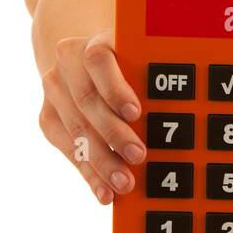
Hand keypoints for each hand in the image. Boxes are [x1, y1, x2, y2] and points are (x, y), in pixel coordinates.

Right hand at [39, 29, 146, 205]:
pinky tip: (104, 192)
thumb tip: (184, 104)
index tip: (136, 112)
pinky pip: (67, 148)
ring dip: (101, 161)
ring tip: (124, 183)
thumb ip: (155, 73)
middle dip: (114, 134)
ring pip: (76, 128)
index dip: (116, 87)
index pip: (99, 59)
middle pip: (88, 100)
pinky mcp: (48, 117)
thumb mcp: (142, 59)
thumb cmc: (130, 65)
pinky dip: (88, 173)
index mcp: (95, 41)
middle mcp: (69, 62)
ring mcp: (54, 89)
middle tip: (140, 156)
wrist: (87, 63)